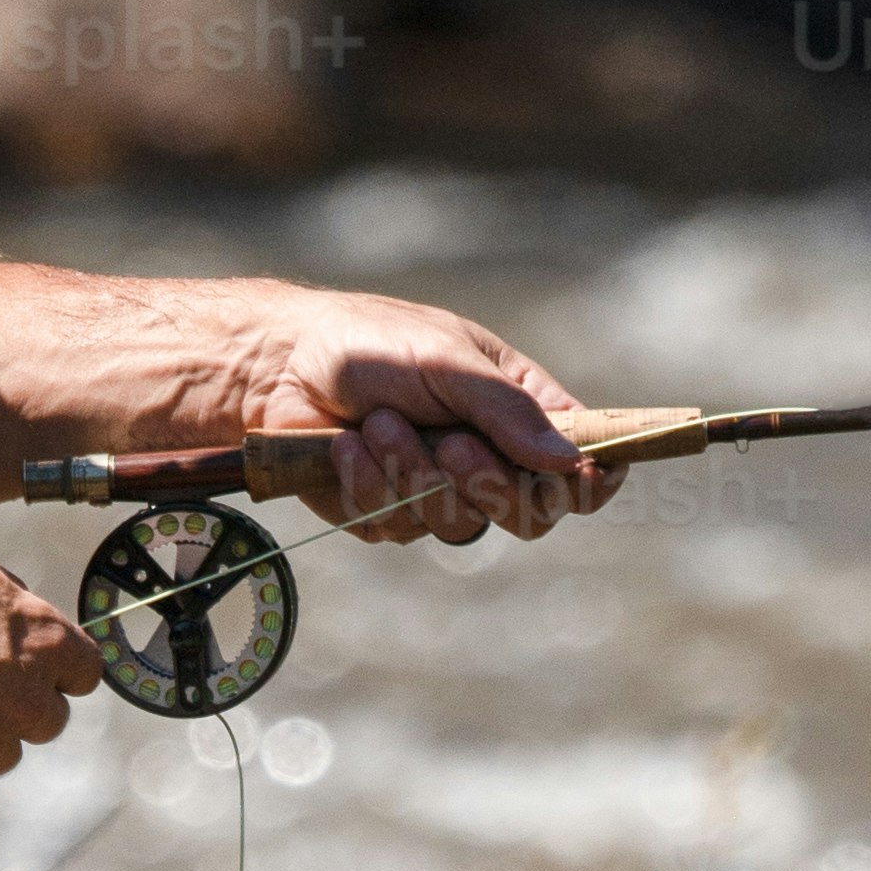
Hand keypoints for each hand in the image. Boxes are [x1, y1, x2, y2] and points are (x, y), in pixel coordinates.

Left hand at [224, 293, 615, 543]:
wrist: (278, 365)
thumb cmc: (371, 344)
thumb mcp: (447, 360)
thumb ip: (508, 410)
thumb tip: (568, 462)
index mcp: (518, 410)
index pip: (581, 464)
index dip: (591, 481)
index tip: (582, 478)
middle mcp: (487, 457)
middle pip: (528, 515)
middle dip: (487, 482)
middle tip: (451, 444)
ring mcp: (437, 490)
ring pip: (457, 524)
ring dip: (412, 471)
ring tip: (376, 422)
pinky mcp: (386, 513)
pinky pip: (395, 525)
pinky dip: (368, 483)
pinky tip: (344, 446)